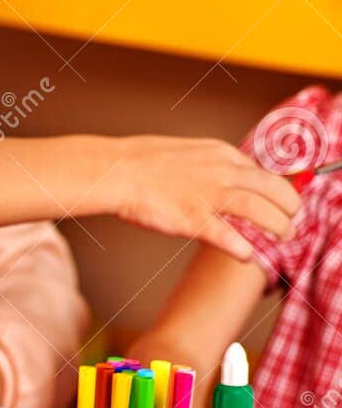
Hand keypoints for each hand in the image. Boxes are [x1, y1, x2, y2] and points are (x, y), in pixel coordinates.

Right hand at [114, 137, 299, 261]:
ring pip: (259, 209)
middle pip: (272, 188)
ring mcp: (208, 194)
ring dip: (278, 225)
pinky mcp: (192, 218)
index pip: (261, 172)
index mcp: (220, 153)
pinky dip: (242, 247)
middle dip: (290, 206)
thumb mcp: (186, 151)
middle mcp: (222, 171)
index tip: (277, 203)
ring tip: (284, 236)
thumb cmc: (140, 162)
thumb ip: (210, 164)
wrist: (115, 170)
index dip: (274, 190)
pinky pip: (227, 236)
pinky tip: (247, 255)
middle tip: (293, 221)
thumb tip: (225, 176)